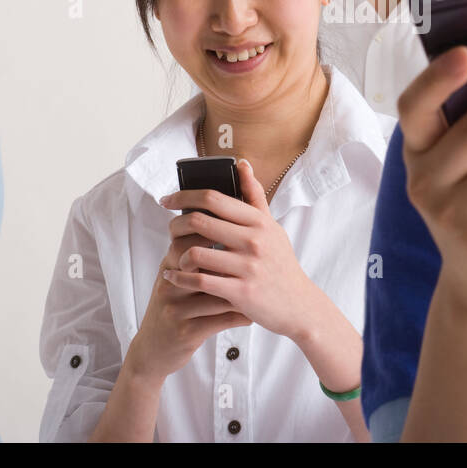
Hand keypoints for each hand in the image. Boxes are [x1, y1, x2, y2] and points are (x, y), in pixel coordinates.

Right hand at [124, 230, 250, 384]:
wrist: (152, 350)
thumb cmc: (174, 308)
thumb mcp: (176, 279)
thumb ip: (193, 254)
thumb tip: (223, 223)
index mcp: (170, 266)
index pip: (191, 238)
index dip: (219, 234)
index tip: (245, 237)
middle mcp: (169, 284)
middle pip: (203, 262)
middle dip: (234, 262)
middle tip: (259, 260)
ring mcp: (176, 309)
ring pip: (217, 291)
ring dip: (243, 291)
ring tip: (263, 287)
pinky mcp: (185, 332)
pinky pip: (220, 320)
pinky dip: (241, 316)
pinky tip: (253, 314)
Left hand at [159, 160, 321, 341]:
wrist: (299, 305)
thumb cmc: (281, 263)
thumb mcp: (272, 227)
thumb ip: (254, 196)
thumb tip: (242, 163)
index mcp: (258, 222)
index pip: (214, 198)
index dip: (184, 196)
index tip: (167, 200)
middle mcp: (253, 241)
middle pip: (199, 222)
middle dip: (175, 224)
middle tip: (169, 229)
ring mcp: (247, 267)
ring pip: (195, 253)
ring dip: (177, 255)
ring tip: (174, 257)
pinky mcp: (240, 293)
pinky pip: (199, 281)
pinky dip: (180, 279)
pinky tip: (173, 277)